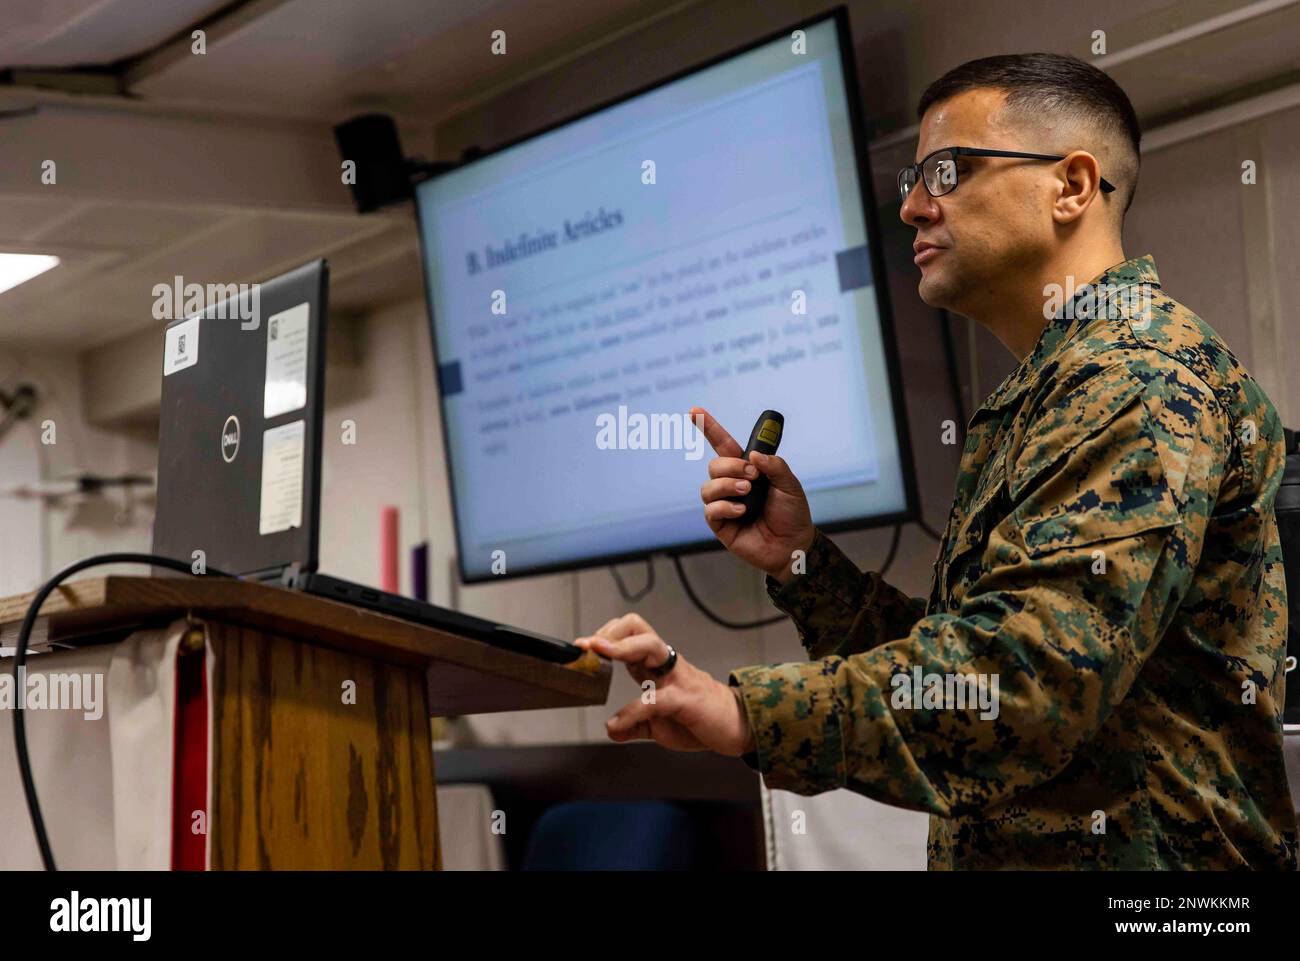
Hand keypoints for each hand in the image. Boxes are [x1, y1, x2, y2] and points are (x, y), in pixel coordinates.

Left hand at [575, 613, 754, 756]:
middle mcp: (666, 663)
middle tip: (588, 647)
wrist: (738, 727)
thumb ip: (635, 723)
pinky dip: (632, 711)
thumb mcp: (660, 723)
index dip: (604, 637)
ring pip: (649, 644)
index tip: (582, 648)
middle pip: (637, 626)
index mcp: (657, 665)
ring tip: (599, 655)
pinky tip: (617, 724)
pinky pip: (655, 698)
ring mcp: (677, 677)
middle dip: (609, 632)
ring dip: (620, 647)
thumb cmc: (700, 719)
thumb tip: (611, 729)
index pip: (629, 633)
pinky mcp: (687, 699)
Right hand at [691, 406, 813, 582]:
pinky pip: (710, 509)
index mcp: (747, 470)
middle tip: (753, 475)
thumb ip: (774, 465)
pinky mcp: (721, 524)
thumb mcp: (790, 485)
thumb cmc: (792, 514)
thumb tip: (752, 455)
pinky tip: (742, 511)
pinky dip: (725, 506)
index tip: (694, 411)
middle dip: (732, 466)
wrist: (794, 545)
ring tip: (747, 492)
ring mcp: (725, 504)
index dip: (708, 427)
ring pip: (709, 486)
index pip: (723, 445)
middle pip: (715, 465)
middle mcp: (732, 485)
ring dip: (728, 485)